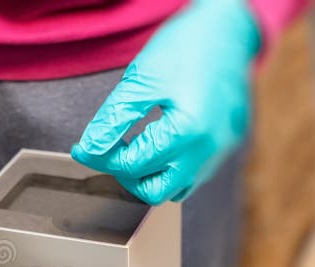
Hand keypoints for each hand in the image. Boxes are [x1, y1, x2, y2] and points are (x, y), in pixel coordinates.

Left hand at [71, 0, 259, 204]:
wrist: (229, 26)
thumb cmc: (187, 45)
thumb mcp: (141, 79)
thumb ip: (112, 120)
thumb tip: (90, 149)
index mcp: (189, 131)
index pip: (133, 165)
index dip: (102, 158)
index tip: (84, 148)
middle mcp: (210, 149)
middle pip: (155, 190)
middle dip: (126, 174)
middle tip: (111, 151)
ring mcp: (222, 151)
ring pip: (177, 189)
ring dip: (149, 176)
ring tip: (132, 148)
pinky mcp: (227, 146)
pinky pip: (193, 175)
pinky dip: (169, 169)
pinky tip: (156, 145)